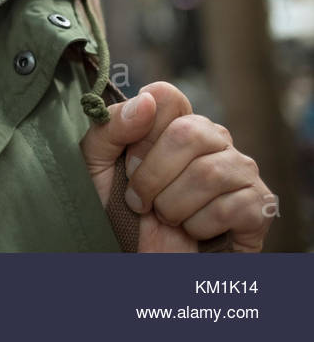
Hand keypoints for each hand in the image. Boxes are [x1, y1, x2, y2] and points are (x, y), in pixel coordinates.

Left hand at [79, 81, 273, 251]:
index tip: (128, 162)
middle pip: (188, 133)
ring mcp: (240, 169)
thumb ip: (111, 127)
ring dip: (172, 206)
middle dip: (151, 176)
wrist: (139, 261)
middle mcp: (214, 139)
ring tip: (164, 218)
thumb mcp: (97, 165)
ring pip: (209, 173)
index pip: (166, 96)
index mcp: (175, 122)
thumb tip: (147, 100)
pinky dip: (199, 227)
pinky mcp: (259, 204)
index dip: (139, 133)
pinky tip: (193, 232)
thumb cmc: (117, 210)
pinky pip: (233, 207)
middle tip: (140, 200)